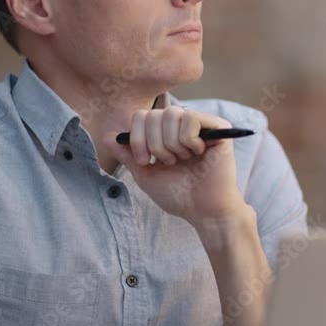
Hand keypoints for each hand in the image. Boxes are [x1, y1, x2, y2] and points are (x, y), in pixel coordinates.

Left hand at [102, 106, 246, 224]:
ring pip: (174, 115)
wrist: (204, 211)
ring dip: (172, 144)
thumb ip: (128, 155)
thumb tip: (107, 136)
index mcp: (165, 133)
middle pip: (155, 114)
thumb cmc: (179, 195)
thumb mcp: (146, 175)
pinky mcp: (219, 127)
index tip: (144, 161)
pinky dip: (189, 140)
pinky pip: (192, 119)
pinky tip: (198, 153)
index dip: (137, 137)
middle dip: (155, 143)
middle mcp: (182, 125)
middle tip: (167, 163)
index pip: (142, 116)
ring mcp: (201, 124)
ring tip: (183, 160)